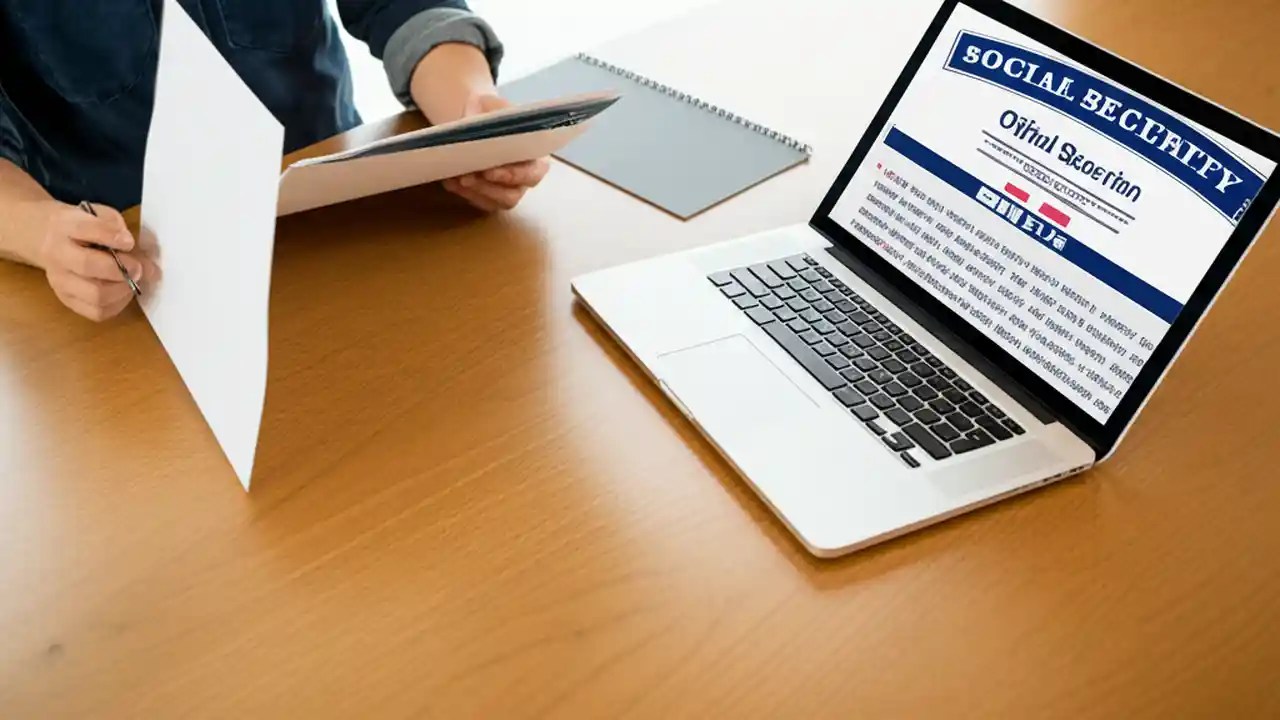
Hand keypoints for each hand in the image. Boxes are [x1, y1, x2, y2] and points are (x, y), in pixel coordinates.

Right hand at [35, 202, 143, 321]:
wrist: (48, 239)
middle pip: (88, 266)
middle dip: (121, 270)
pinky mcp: (67, 300)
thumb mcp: (100, 216)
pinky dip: (118, 305)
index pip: (86, 229)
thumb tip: (145, 262)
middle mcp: (57, 254)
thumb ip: (120, 231)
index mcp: (65, 226)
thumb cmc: (83, 227)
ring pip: (96, 295)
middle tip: (138, 268)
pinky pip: (97, 312)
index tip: (129, 242)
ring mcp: (59, 281)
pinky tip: (123, 292)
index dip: (112, 236)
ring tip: (132, 281)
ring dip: (123, 290)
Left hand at [441, 93, 549, 211]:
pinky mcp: (491, 197)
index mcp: (536, 155)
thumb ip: (491, 114)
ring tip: (456, 179)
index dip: (513, 176)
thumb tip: (482, 126)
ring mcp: (509, 190)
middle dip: (488, 188)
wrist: (477, 117)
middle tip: (467, 177)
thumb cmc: (491, 111)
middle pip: (513, 195)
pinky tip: (450, 181)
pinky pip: (480, 202)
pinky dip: (464, 194)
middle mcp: (526, 178)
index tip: (490, 171)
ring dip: (475, 193)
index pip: (532, 173)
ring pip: (496, 202)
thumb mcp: (492, 105)